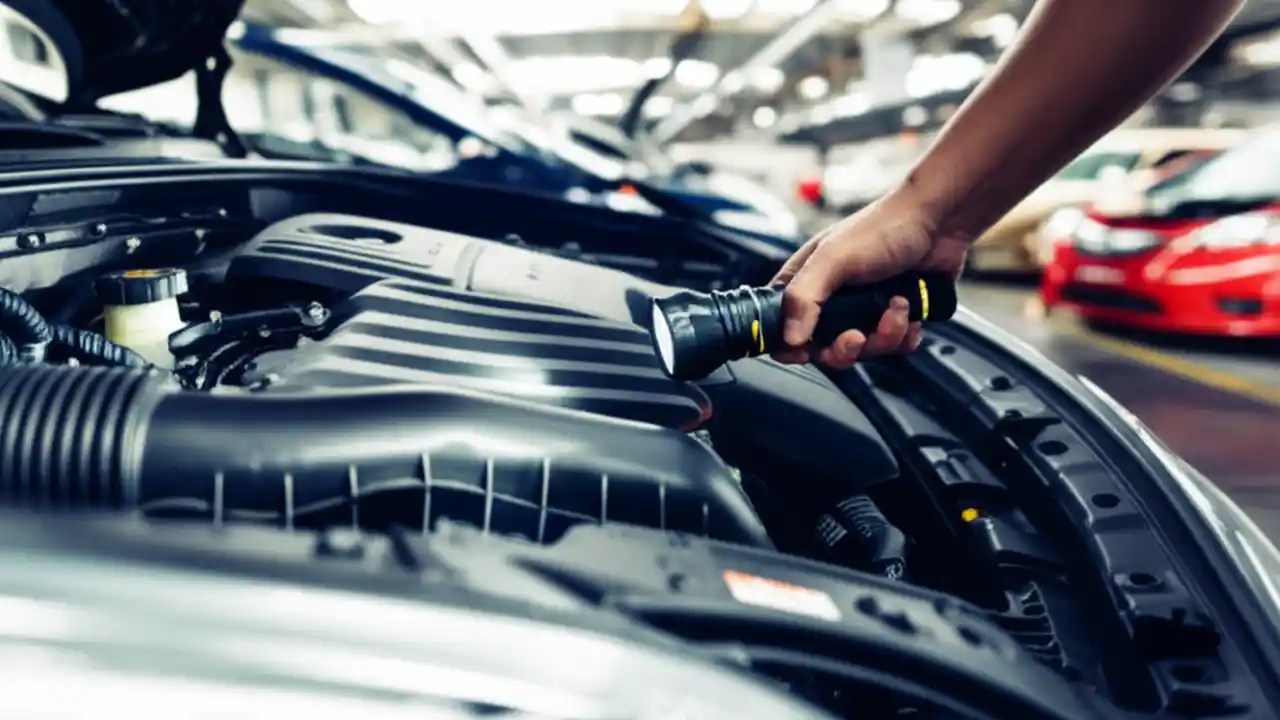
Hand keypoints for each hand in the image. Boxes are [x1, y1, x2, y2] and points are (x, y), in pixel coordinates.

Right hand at [771, 190, 968, 368]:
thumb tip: (789, 337)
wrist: (940, 221)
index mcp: (806, 282)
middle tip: (857, 336)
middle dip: (845, 348)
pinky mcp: (892, 317)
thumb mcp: (834, 258)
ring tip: (897, 308)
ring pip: (863, 351)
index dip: (791, 346)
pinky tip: (911, 311)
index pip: (782, 326)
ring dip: (884, 336)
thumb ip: (805, 297)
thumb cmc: (885, 227)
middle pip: (824, 349)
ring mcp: (863, 310)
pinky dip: (904, 335)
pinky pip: (893, 347)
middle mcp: (831, 299)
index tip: (807, 352)